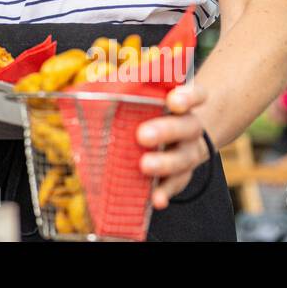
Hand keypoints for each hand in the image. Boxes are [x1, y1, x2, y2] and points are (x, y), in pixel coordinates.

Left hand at [136, 85, 210, 209]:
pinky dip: (166, 192)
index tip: (174, 100)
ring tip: (144, 166)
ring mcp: (188, 152)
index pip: (196, 95)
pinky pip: (177, 184)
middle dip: (165, 131)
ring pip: (183, 158)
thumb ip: (130, 92)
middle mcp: (190, 127)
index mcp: (183, 103)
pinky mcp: (182, 175)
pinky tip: (156, 199)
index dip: (188, 97)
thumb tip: (90, 88)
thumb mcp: (148, 98)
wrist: (182, 135)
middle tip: (142, 136)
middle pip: (186, 127)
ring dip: (164, 164)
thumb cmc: (154, 111)